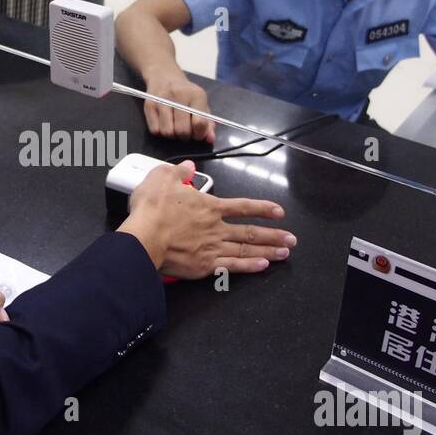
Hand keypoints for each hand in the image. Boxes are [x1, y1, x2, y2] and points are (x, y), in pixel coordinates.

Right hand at [118, 161, 295, 279]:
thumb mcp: (161, 178)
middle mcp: (216, 228)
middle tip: (292, 239)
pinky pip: (232, 267)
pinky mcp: (203, 266)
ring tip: (284, 253)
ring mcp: (212, 248)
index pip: (242, 206)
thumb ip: (177, 172)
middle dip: (274, 235)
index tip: (279, 212)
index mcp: (209, 207)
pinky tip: (262, 266)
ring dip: (268, 251)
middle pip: (250, 232)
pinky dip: (248, 267)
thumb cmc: (152, 209)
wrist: (143, 238)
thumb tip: (187, 167)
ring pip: (245, 250)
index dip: (262, 208)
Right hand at [143, 67, 215, 143]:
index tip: (197, 133)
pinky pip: (155, 130)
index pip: (199, 123)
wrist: (164, 76)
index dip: (199, 134)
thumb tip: (210, 139)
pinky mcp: (149, 105)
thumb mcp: (200, 103)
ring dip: (172, 135)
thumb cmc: (186, 93)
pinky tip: (164, 123)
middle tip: (185, 131)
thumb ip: (208, 122)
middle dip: (185, 136)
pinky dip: (160, 131)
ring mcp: (162, 99)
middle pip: (182, 130)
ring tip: (174, 127)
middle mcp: (179, 95)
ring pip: (168, 132)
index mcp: (196, 95)